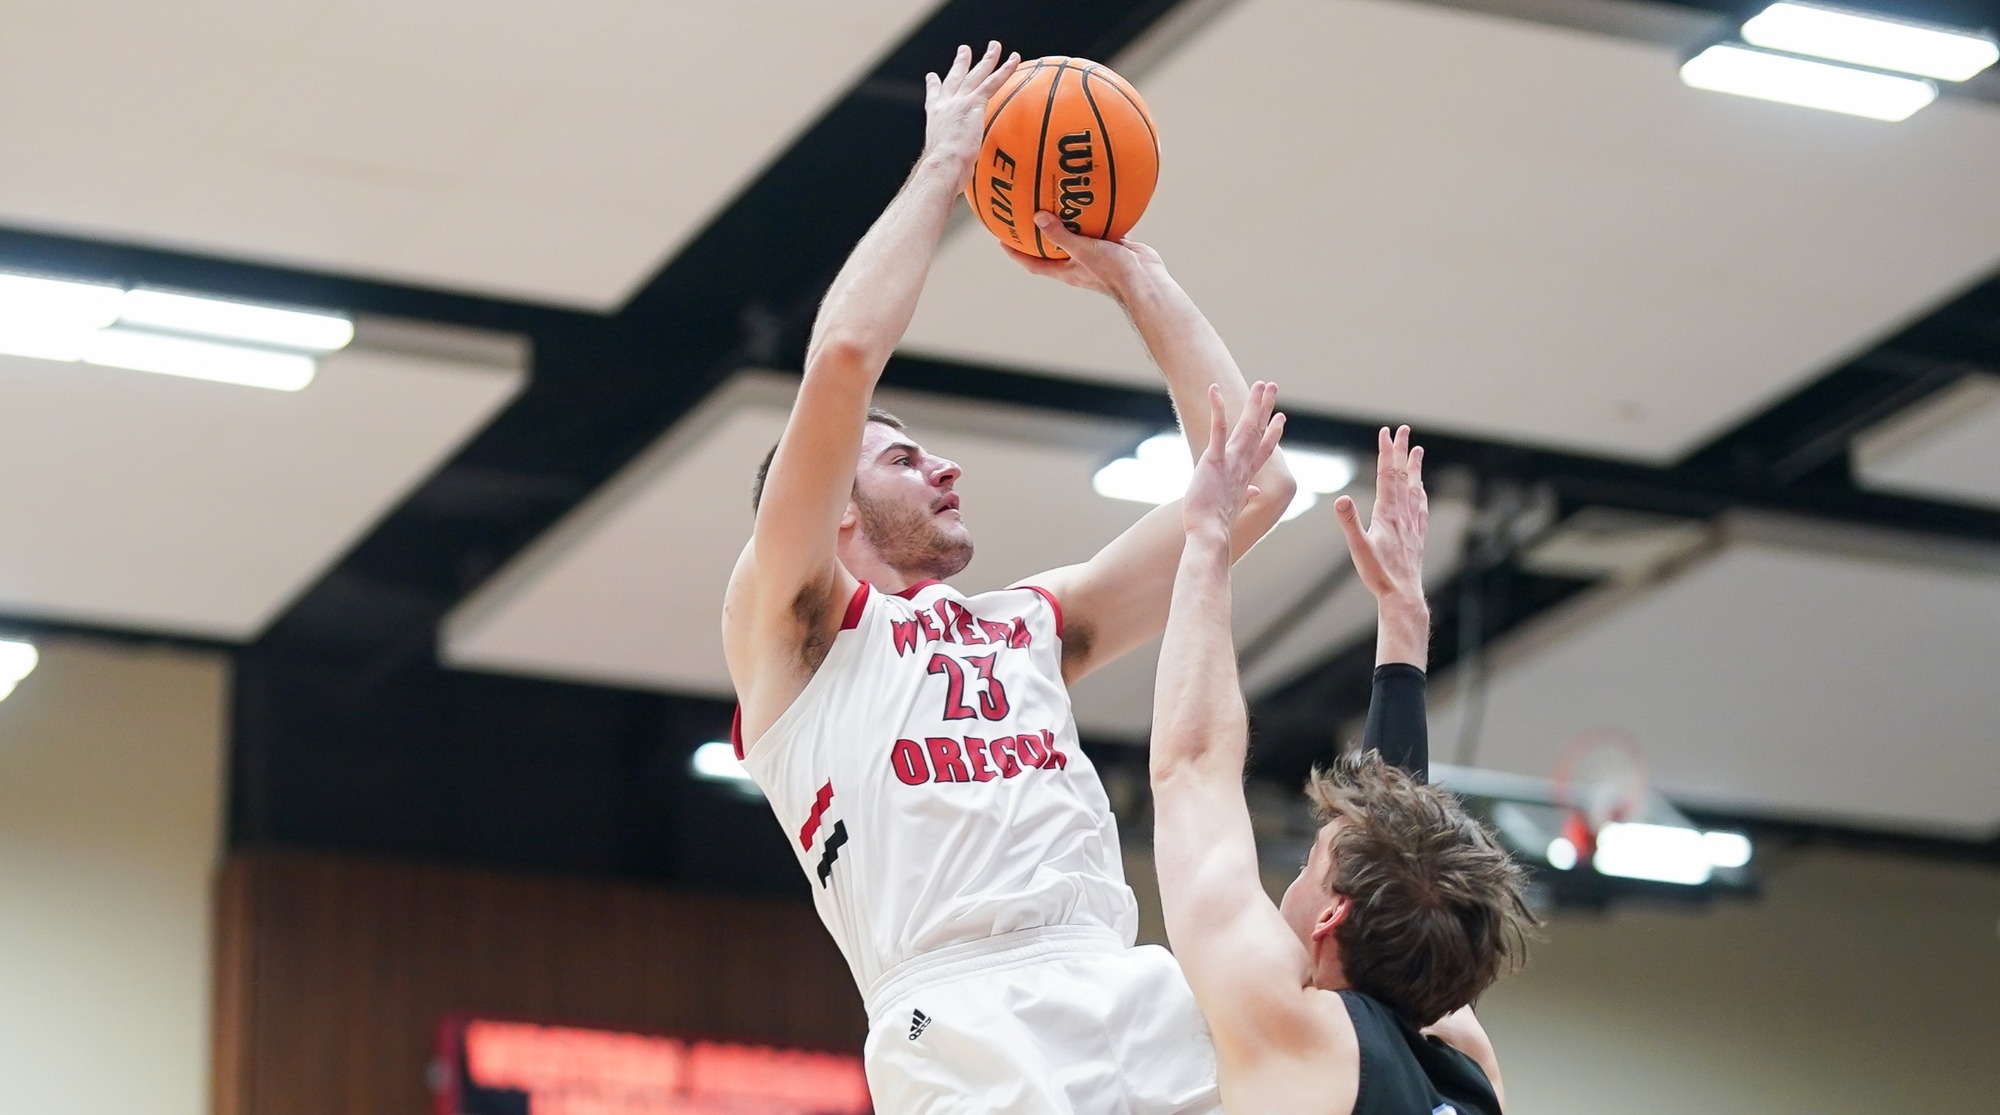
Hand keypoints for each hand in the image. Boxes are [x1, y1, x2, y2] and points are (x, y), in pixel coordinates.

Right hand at [923, 43, 1019, 174]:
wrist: (942, 166)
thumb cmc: (943, 174)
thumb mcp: (944, 164)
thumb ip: (952, 163)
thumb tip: (955, 180)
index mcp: (936, 119)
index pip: (935, 98)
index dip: (934, 86)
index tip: (933, 76)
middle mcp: (945, 106)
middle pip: (954, 78)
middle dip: (960, 63)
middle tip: (964, 50)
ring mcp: (959, 102)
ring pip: (976, 75)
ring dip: (987, 58)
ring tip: (995, 46)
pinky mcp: (974, 104)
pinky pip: (993, 82)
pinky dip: (1005, 69)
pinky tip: (1015, 59)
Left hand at [1004, 211, 1163, 296]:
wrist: (1145, 280)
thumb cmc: (1112, 272)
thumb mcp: (1082, 251)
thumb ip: (1061, 235)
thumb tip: (1037, 217)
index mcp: (1065, 271)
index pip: (1032, 264)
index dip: (1016, 253)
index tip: (1001, 239)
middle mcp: (1077, 264)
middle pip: (1051, 248)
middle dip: (1038, 234)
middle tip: (1025, 213)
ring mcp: (1094, 255)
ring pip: (1077, 235)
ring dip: (1068, 221)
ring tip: (1058, 199)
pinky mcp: (1111, 246)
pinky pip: (1100, 227)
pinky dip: (1096, 214)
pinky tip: (1093, 196)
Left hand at [1185, 381, 1284, 534]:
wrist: (1211, 535)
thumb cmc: (1217, 525)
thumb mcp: (1235, 507)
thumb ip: (1247, 496)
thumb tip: (1256, 493)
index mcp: (1246, 476)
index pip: (1264, 450)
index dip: (1273, 433)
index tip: (1280, 418)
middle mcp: (1242, 465)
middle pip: (1258, 431)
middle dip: (1265, 407)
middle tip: (1273, 386)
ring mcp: (1230, 461)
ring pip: (1247, 426)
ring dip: (1254, 403)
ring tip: (1261, 384)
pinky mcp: (1214, 459)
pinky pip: (1218, 428)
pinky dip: (1218, 408)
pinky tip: (1214, 389)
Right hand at [1334, 425, 1427, 602]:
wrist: (1403, 594)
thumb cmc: (1379, 574)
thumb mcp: (1358, 548)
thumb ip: (1350, 523)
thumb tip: (1341, 500)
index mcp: (1388, 513)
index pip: (1387, 474)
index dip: (1386, 452)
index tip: (1385, 432)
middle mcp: (1403, 514)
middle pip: (1403, 475)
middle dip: (1401, 451)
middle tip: (1403, 430)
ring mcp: (1412, 523)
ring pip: (1414, 488)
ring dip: (1414, 467)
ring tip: (1417, 450)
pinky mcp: (1417, 535)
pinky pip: (1421, 506)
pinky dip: (1420, 492)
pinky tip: (1421, 490)